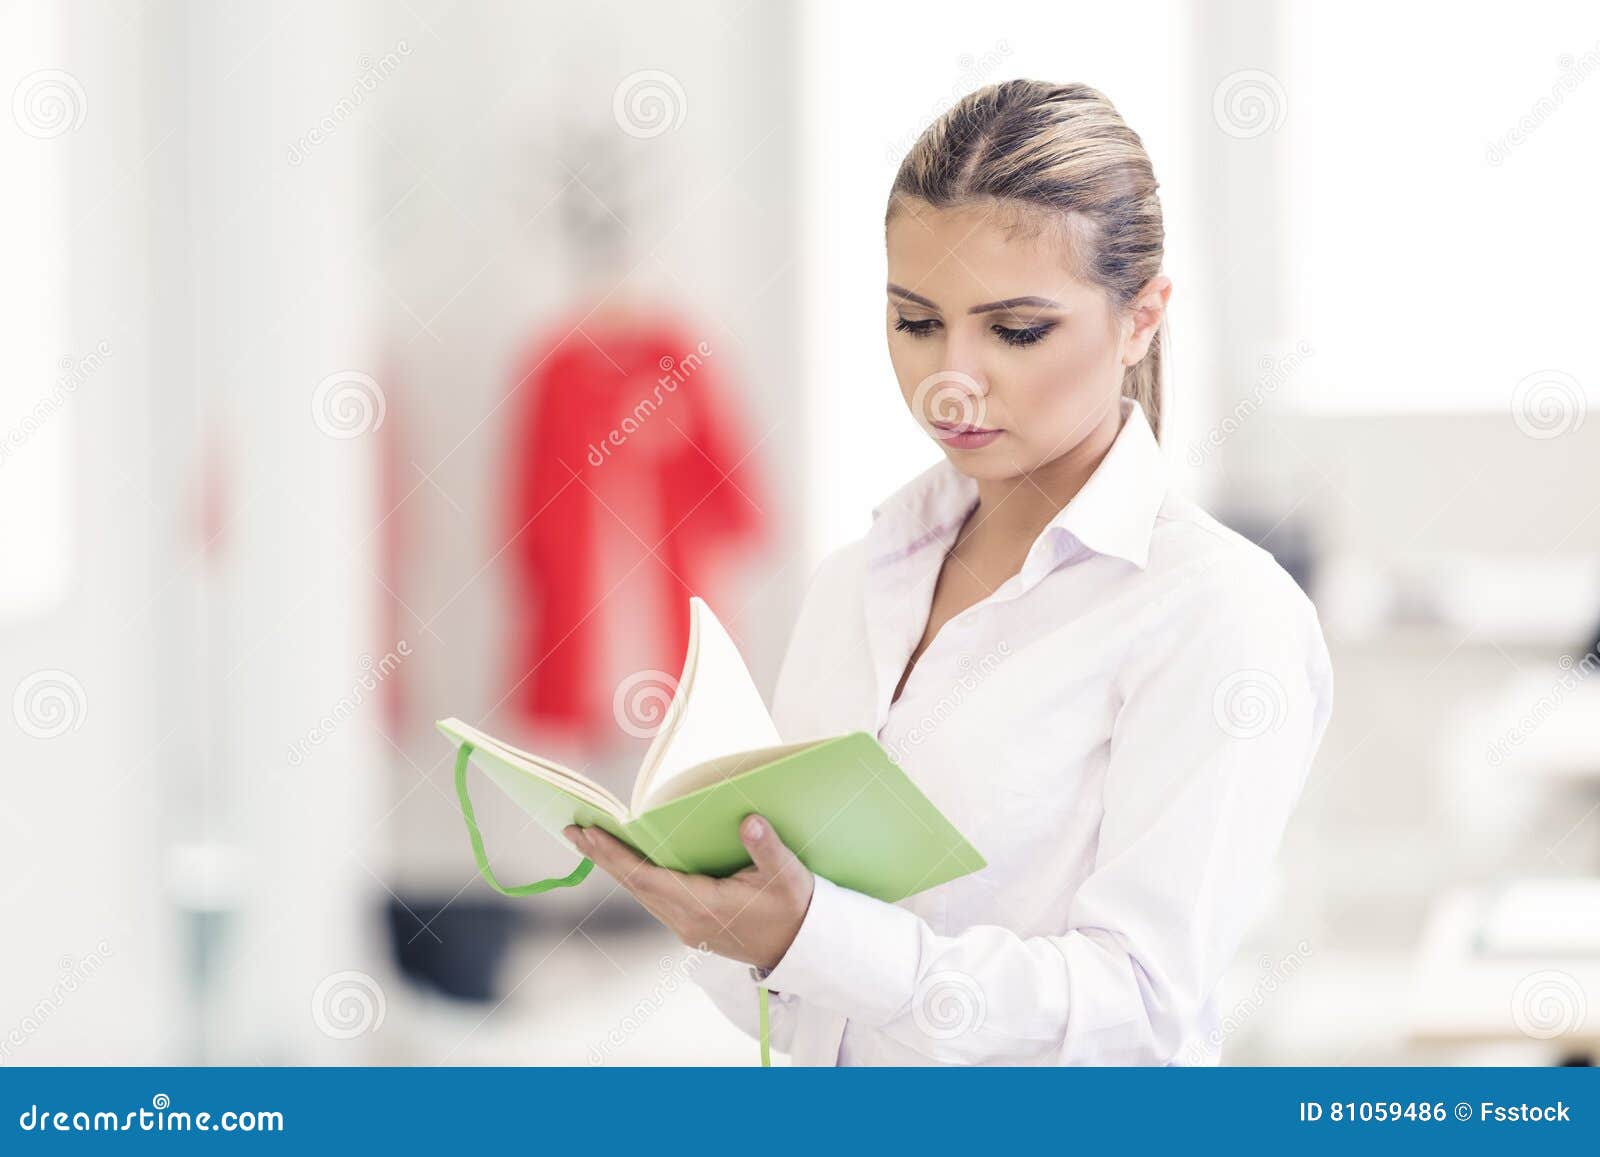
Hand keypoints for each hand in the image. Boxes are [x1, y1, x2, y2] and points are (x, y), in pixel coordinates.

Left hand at [563, 814, 813, 969]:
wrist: (802, 947)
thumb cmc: (795, 907)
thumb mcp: (787, 875)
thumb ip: (766, 848)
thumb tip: (748, 820)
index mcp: (703, 907)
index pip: (647, 878)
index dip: (615, 856)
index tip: (589, 835)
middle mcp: (686, 920)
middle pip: (634, 885)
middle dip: (602, 857)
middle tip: (572, 830)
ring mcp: (686, 925)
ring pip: (640, 892)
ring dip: (614, 866)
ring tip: (588, 840)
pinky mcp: (690, 923)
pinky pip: (652, 896)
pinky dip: (633, 875)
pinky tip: (624, 861)